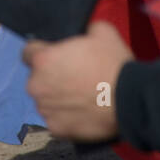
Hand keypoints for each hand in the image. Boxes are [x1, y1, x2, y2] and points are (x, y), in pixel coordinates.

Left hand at [23, 21, 133, 142]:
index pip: (28, 52)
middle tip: (74, 77)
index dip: (42, 52)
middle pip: (37, 78)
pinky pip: (56, 120)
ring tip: (81, 97)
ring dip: (57, 98)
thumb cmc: (113, 64)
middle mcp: (36, 85)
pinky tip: (83, 112)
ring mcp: (45, 109)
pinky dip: (66, 117)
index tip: (56, 56)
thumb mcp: (102, 31)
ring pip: (46, 100)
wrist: (130, 101)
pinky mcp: (56, 129)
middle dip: (51, 77)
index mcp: (42, 60)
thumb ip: (84, 30)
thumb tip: (84, 33)